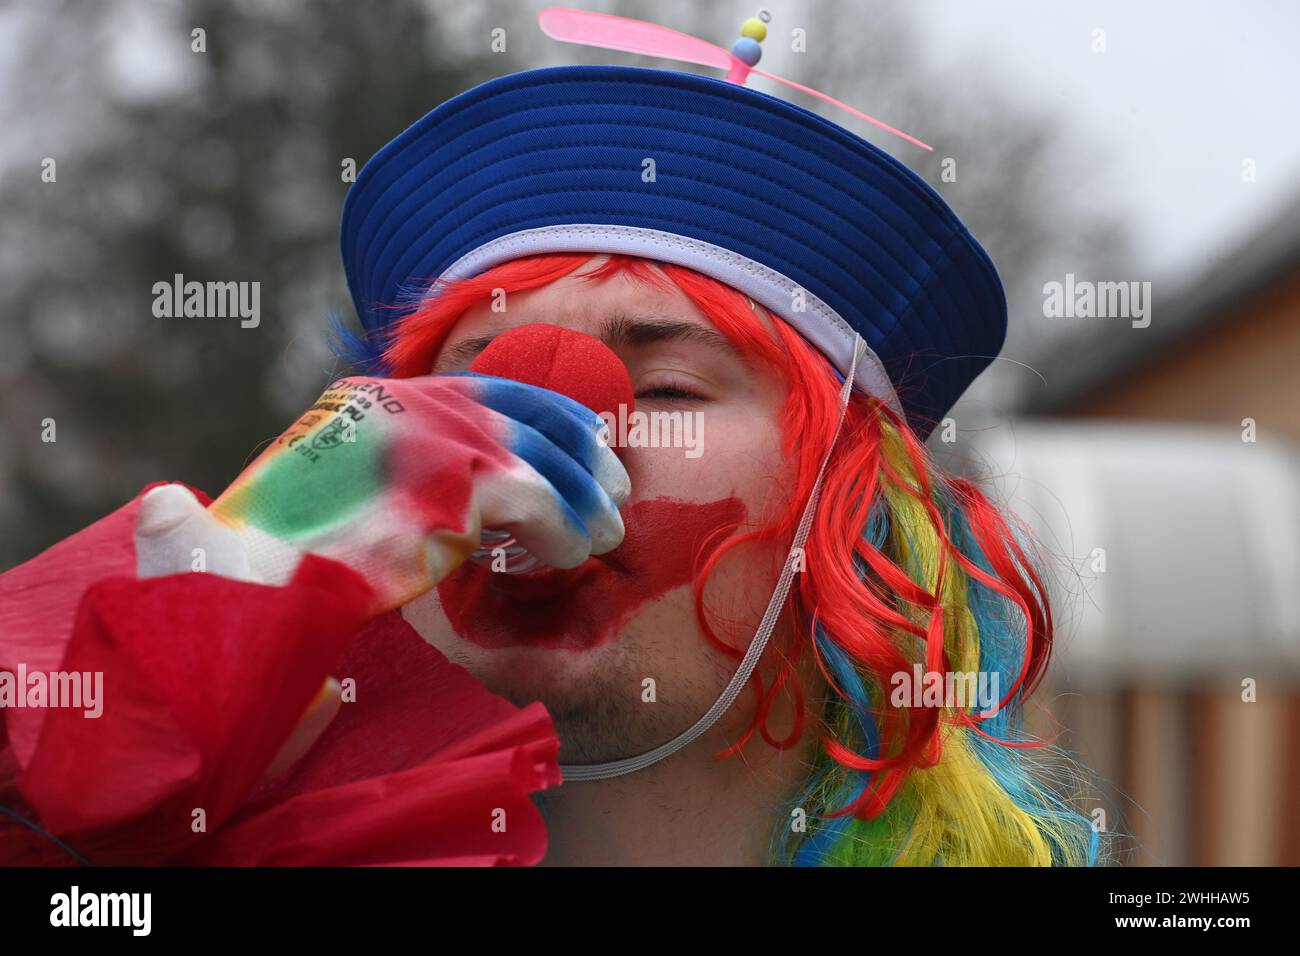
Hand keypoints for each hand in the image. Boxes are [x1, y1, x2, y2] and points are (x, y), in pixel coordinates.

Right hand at [207, 373, 629, 613]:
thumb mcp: (338, 484)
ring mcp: (436, 439)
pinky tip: (569, 557)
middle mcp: (415, 404)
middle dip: (581, 452)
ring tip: (606, 535)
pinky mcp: (455, 487)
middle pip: (529, 416)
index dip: (549, 416)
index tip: (584, 443)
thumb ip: (399, 470)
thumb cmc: (280, 551)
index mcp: (383, 397)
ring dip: (584, 501)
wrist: (246, 576)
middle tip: (615, 489)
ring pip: (545, 461)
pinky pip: (540, 506)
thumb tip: (465, 488)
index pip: (491, 390)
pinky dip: (563, 532)